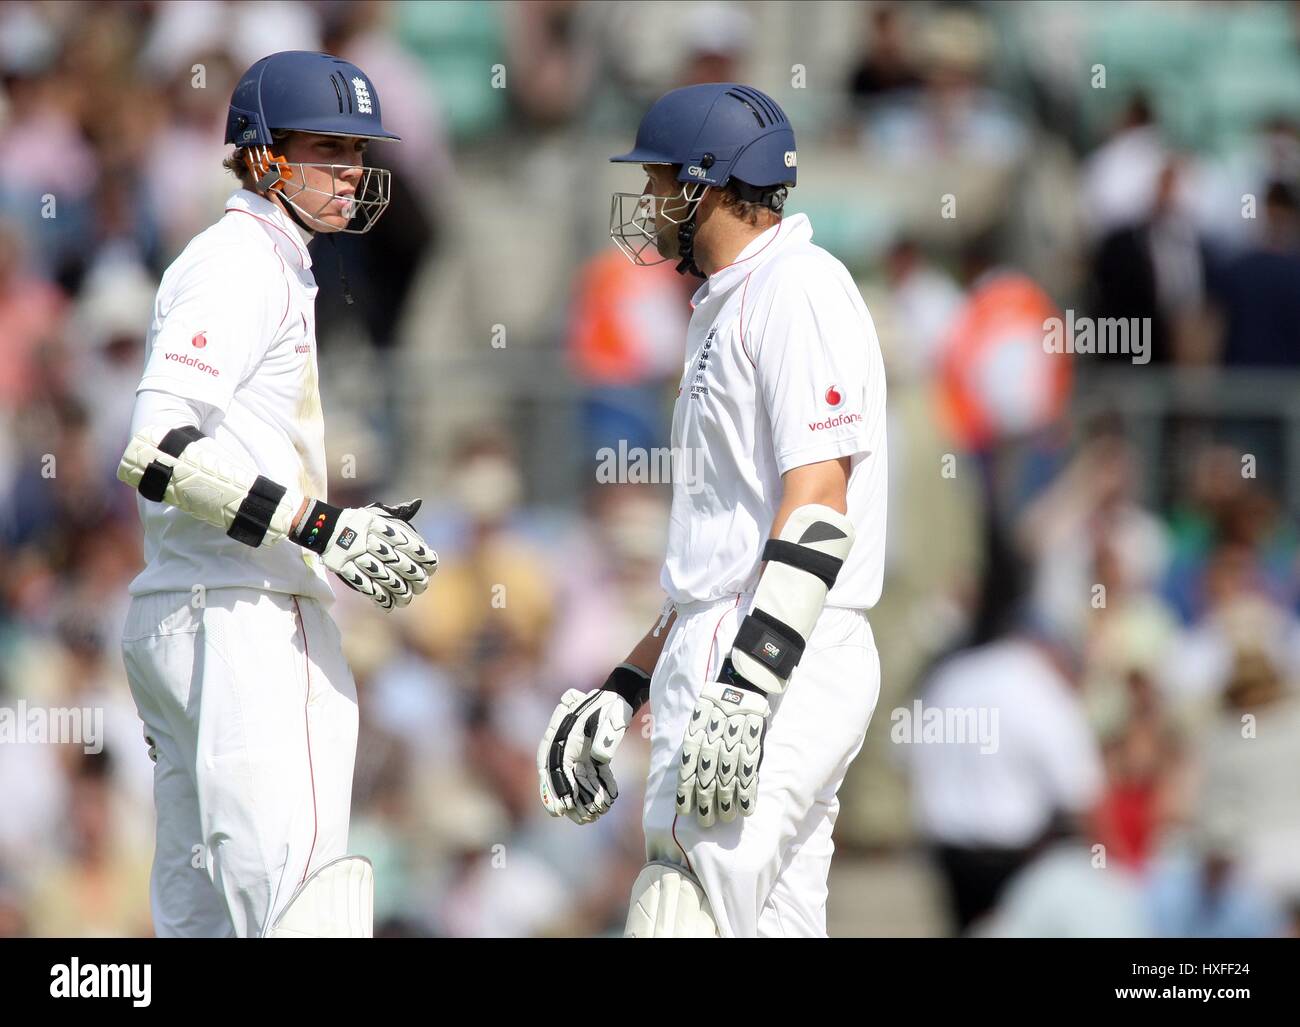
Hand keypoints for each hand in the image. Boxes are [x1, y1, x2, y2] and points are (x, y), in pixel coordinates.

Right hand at [292, 497, 437, 608]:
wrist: (324, 527)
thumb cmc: (357, 522)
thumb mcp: (376, 513)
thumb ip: (398, 512)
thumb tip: (418, 503)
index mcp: (380, 526)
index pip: (407, 542)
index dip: (422, 556)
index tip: (432, 565)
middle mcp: (370, 540)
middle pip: (399, 562)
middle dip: (414, 576)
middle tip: (421, 584)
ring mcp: (357, 555)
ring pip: (384, 577)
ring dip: (399, 590)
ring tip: (407, 597)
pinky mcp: (346, 568)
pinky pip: (365, 585)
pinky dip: (379, 597)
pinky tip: (389, 604)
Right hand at [537, 688, 632, 824]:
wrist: (619, 697)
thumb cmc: (611, 706)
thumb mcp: (609, 716)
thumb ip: (603, 735)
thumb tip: (599, 757)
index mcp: (562, 734)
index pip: (552, 766)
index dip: (555, 790)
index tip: (560, 810)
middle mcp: (565, 746)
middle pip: (561, 778)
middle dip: (570, 801)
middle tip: (580, 819)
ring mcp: (577, 753)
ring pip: (576, 781)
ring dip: (584, 800)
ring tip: (594, 817)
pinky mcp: (590, 758)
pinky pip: (591, 777)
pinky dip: (598, 790)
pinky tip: (607, 803)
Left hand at [677, 673, 768, 827]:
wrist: (741, 681)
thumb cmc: (715, 705)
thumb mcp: (697, 718)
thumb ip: (693, 745)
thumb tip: (683, 777)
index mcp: (697, 729)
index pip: (689, 764)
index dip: (686, 789)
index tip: (684, 811)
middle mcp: (714, 734)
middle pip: (708, 773)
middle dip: (707, 800)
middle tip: (706, 821)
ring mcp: (736, 737)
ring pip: (729, 773)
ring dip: (727, 799)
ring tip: (725, 817)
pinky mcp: (754, 738)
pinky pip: (750, 768)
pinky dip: (748, 789)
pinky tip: (746, 807)